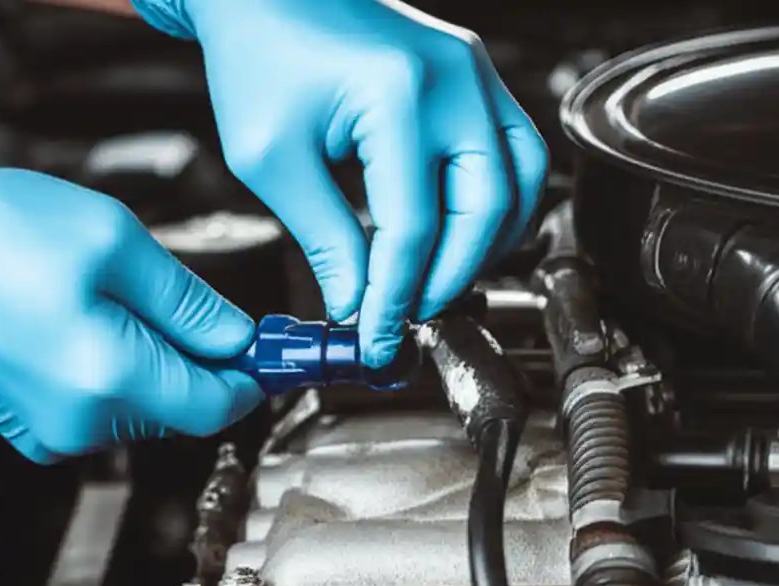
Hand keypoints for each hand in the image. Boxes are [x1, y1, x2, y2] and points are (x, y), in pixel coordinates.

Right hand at [0, 148, 263, 462]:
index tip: (271, 352)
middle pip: (183, 409)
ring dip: (156, 364)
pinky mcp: (29, 425)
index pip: (217, 405)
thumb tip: (238, 339)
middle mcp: (79, 422)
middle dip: (202, 363)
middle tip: (195, 308)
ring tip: (118, 300)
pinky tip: (86, 323)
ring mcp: (50, 430)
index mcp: (108, 376)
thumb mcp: (114, 242)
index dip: (252, 377)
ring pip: (144, 408)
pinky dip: (115, 371)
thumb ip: (188, 302)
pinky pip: (102, 407)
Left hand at [134, 0, 547, 366]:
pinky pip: (513, 151)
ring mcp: (474, 71)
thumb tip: (356, 305)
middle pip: (486, 208)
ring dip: (486, 245)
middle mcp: (454, 78)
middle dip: (448, 277)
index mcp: (399, 93)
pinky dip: (494, 204)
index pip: (413, 224)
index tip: (375, 337)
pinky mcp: (474, 75)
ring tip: (434, 284)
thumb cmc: (258, 54)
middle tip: (406, 317)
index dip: (396, 294)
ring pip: (520, 182)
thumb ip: (323, 238)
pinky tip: (455, 236)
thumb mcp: (272, 158)